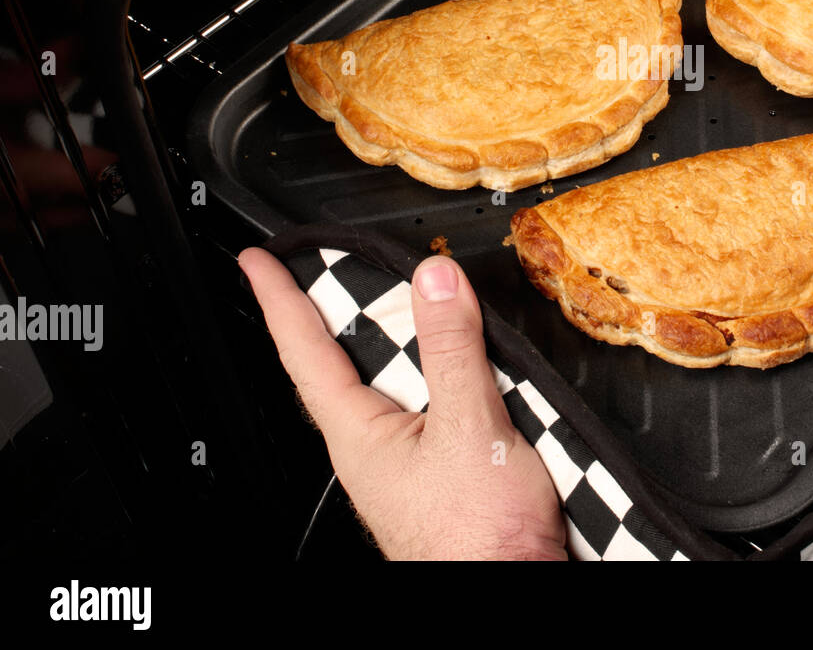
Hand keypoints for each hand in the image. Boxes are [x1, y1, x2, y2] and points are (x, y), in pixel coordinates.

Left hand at [239, 248, 565, 560]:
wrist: (513, 589)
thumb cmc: (478, 540)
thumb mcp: (468, 427)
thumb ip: (452, 351)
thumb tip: (435, 282)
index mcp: (360, 434)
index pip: (305, 351)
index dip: (279, 300)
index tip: (257, 264)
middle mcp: (373, 448)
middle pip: (340, 363)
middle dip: (328, 313)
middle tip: (312, 267)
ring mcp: (403, 462)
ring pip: (386, 384)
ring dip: (390, 341)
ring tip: (394, 301)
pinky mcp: (439, 471)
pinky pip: (425, 405)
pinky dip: (433, 370)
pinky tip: (458, 363)